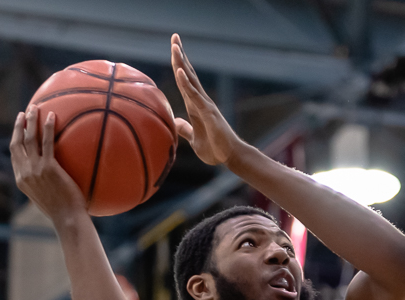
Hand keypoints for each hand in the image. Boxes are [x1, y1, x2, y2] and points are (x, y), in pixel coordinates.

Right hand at [9, 105, 86, 219]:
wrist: (66, 218)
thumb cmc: (62, 211)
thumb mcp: (46, 197)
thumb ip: (44, 183)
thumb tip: (52, 175)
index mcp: (21, 180)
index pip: (14, 155)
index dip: (15, 138)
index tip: (19, 127)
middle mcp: (24, 173)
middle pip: (16, 143)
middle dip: (19, 125)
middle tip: (24, 113)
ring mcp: (35, 169)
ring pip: (28, 138)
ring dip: (31, 120)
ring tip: (35, 108)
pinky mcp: (48, 167)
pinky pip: (47, 142)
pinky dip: (48, 127)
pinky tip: (53, 116)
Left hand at [171, 34, 244, 166]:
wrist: (230, 157)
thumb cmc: (215, 149)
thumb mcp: (194, 139)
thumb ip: (185, 129)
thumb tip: (175, 122)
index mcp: (194, 106)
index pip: (184, 81)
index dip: (178, 65)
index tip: (173, 48)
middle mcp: (200, 101)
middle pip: (187, 74)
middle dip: (180, 55)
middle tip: (174, 37)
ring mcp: (205, 105)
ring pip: (191, 80)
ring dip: (181, 63)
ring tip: (175, 46)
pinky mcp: (208, 113)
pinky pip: (194, 96)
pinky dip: (186, 84)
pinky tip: (179, 72)